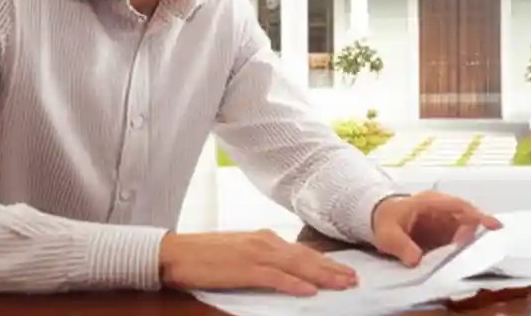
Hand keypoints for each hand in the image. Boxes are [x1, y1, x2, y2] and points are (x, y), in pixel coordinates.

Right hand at [158, 230, 357, 295]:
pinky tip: (309, 291)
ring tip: (342, 284)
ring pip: (297, 266)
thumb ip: (264, 259)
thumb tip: (286, 271)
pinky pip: (274, 277)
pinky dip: (293, 284)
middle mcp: (265, 242)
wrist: (176, 252)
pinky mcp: (244, 269)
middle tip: (355, 279)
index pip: (302, 252)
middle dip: (332, 269)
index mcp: (265, 239)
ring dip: (322, 275)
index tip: (345, 270)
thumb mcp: (241, 253)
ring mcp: (255, 254)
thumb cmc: (205, 256)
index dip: (326, 262)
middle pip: (306, 257)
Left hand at [370, 192, 502, 265]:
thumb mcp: (388, 235)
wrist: (380, 219)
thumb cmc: (386, 222)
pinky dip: (462, 251)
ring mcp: (445, 222)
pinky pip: (458, 241)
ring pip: (466, 231)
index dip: (477, 216)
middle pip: (467, 219)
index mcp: (431, 203)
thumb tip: (416, 260)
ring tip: (474, 260)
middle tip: (477, 252)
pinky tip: (465, 262)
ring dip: (470, 245)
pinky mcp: (444, 234)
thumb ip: (401, 246)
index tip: (494, 226)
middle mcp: (443, 210)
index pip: (459, 207)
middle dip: (475, 235)